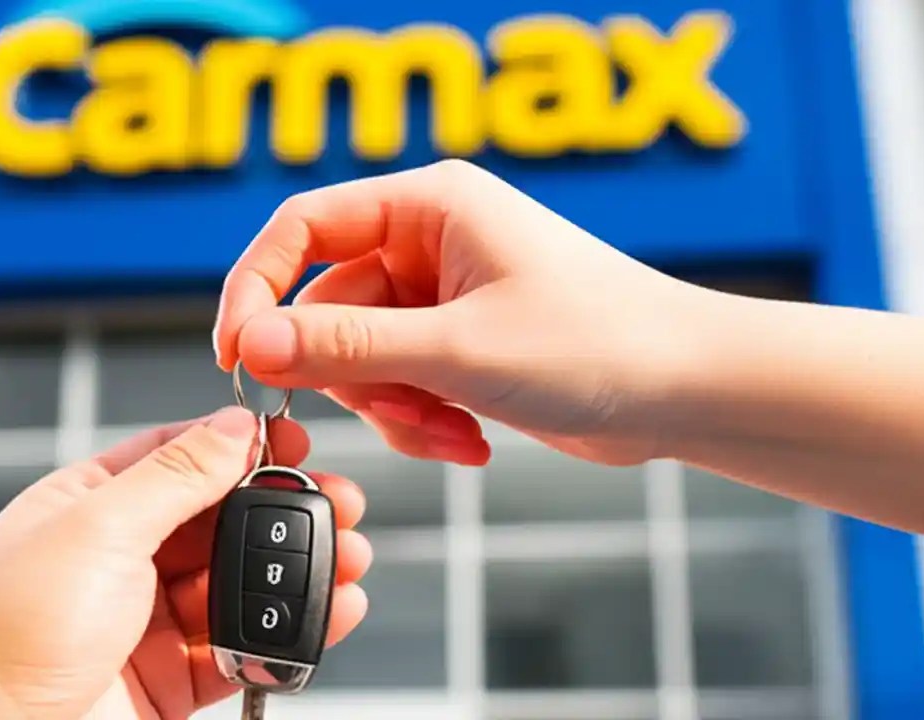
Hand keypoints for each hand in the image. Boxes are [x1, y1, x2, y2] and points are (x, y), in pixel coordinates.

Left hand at [0, 408, 370, 719]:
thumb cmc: (7, 638)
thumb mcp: (98, 530)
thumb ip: (175, 476)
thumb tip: (234, 427)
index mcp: (88, 508)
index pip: (178, 458)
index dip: (241, 448)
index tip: (299, 444)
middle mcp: (117, 561)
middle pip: (220, 524)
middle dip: (283, 513)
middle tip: (341, 507)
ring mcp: (143, 624)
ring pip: (238, 587)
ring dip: (296, 574)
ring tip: (350, 561)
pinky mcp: (165, 682)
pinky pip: (240, 650)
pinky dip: (286, 635)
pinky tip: (327, 617)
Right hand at [213, 160, 712, 465]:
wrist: (688, 390)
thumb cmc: (601, 342)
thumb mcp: (457, 348)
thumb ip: (346, 347)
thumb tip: (252, 340)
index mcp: (429, 205)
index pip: (303, 228)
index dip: (256, 287)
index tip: (235, 352)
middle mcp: (430, 241)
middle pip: (327, 308)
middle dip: (356, 376)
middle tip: (398, 410)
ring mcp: (444, 296)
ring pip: (362, 359)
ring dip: (395, 409)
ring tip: (454, 429)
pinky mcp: (459, 345)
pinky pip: (399, 385)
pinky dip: (422, 420)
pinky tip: (471, 438)